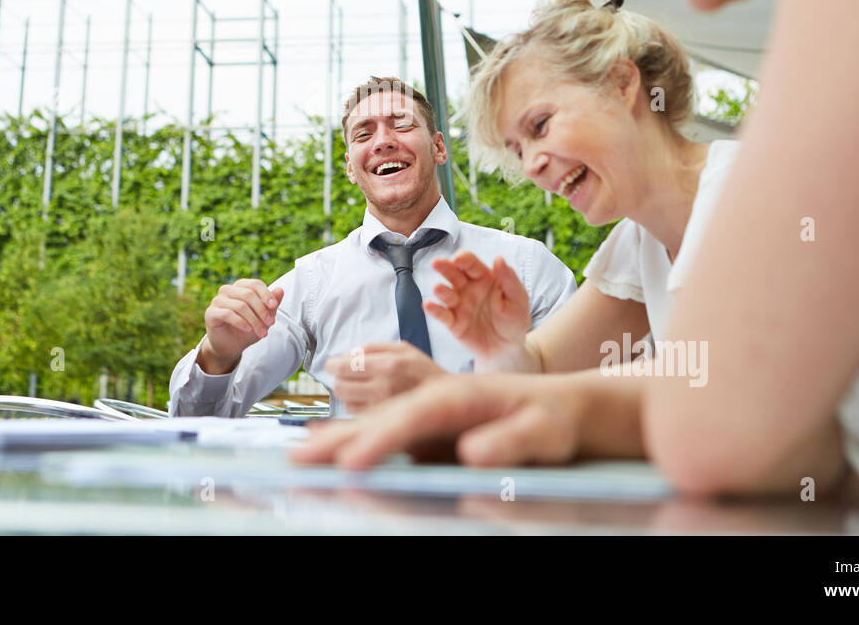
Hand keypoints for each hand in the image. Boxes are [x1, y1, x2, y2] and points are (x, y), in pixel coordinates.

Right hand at [198, 278, 282, 373]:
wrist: (231, 347)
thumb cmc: (248, 329)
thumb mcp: (263, 318)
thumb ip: (272, 304)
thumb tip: (280, 290)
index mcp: (240, 287)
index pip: (255, 284)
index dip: (266, 294)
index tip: (274, 306)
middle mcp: (228, 290)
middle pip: (248, 294)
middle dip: (262, 310)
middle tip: (270, 324)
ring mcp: (217, 301)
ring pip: (240, 305)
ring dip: (254, 320)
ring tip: (262, 332)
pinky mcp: (210, 313)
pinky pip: (227, 314)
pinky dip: (240, 322)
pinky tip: (248, 330)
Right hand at [290, 372, 587, 469]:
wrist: (559, 408)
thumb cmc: (554, 420)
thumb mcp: (545, 432)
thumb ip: (512, 441)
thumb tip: (472, 452)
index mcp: (461, 396)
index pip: (414, 416)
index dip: (381, 439)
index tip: (353, 463)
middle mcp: (436, 400)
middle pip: (381, 418)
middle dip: (340, 440)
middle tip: (299, 461)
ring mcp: (428, 415)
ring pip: (375, 426)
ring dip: (337, 442)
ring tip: (299, 459)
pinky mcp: (427, 431)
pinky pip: (384, 437)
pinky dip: (354, 444)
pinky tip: (328, 455)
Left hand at [324, 341, 445, 412]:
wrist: (447, 401)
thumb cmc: (423, 371)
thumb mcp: (404, 348)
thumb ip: (373, 347)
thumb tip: (348, 354)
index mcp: (388, 365)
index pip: (343, 366)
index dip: (332, 365)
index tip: (332, 364)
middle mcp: (383, 388)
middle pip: (339, 386)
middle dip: (339, 379)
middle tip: (346, 375)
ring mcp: (382, 408)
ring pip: (346, 402)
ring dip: (348, 394)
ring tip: (362, 388)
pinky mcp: (383, 423)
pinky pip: (357, 415)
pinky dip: (358, 406)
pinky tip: (370, 400)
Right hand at [423, 251, 530, 360]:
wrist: (508, 348)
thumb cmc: (515, 320)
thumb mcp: (518, 299)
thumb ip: (509, 279)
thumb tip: (499, 258)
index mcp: (484, 278)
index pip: (471, 264)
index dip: (464, 259)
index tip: (459, 258)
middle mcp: (467, 288)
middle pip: (453, 274)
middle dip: (445, 267)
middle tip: (437, 263)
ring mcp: (459, 305)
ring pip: (446, 293)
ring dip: (441, 290)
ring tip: (439, 289)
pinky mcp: (453, 323)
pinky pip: (443, 315)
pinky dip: (434, 310)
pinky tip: (429, 305)